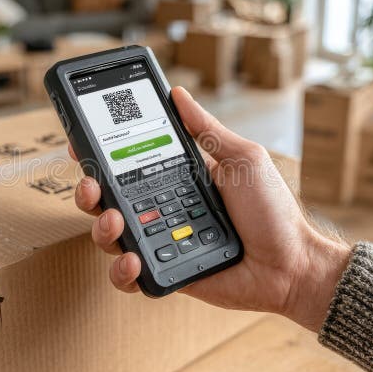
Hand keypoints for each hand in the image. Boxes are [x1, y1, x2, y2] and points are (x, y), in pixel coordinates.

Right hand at [71, 87, 350, 331]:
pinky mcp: (165, 274)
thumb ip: (206, 130)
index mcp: (176, 178)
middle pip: (108, 199)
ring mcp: (161, 242)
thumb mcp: (240, 157)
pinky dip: (121, 272)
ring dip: (101, 229)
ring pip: (111, 237)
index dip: (99, 156)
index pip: (126, 164)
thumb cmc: (272, 210)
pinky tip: (133, 261)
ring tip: (116, 222)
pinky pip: (129, 277)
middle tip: (90, 185)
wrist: (291, 263)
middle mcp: (162, 208)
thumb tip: (178, 94)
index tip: (80, 143)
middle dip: (89, 191)